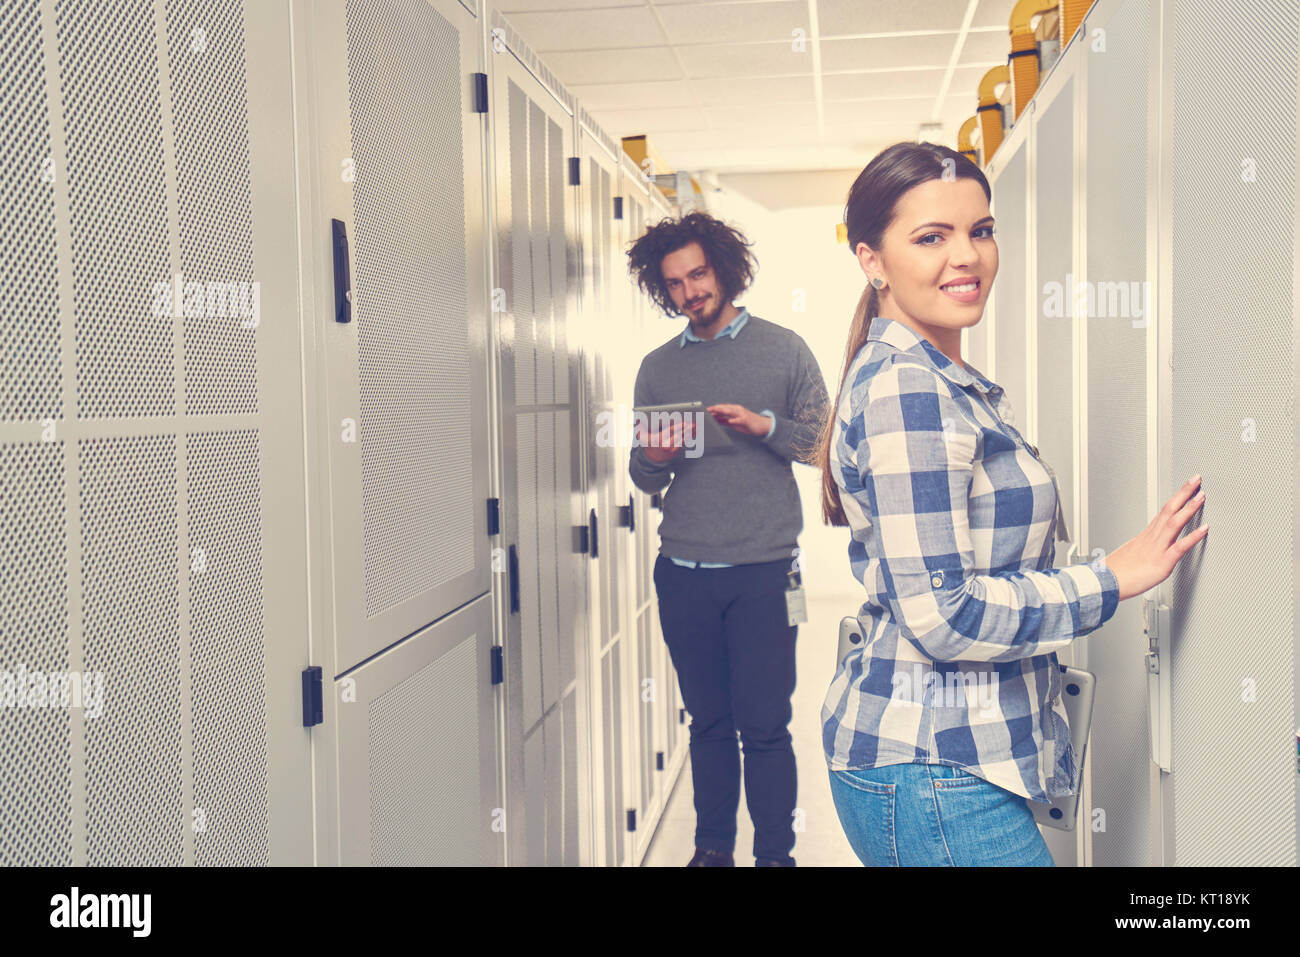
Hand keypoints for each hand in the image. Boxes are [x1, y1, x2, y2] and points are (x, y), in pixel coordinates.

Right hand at [636, 416, 695, 463]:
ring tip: (696, 426)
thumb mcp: (641, 435)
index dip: (678, 427)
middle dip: (686, 429)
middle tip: (694, 423)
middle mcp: (665, 446)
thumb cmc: (647, 443)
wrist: (651, 458)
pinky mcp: (675, 452)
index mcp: (657, 440)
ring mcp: (670, 450)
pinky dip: (688, 437)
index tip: (684, 422)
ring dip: (690, 433)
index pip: (669, 431)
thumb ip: (641, 427)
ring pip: (682, 439)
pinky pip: (683, 443)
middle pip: (678, 435)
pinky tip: (693, 432)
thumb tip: (640, 418)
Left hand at [707, 404, 772, 437]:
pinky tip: (729, 421)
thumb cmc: (747, 424)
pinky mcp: (746, 420)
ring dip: (721, 411)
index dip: (712, 408)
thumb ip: (725, 421)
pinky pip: (739, 419)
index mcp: (734, 410)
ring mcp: (742, 414)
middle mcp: (737, 410)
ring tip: (713, 412)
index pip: (721, 408)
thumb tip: (714, 420)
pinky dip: (733, 419)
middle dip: (714, 409)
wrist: (762, 426)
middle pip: (723, 408)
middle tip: (705, 411)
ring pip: (729, 411)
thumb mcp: (734, 423)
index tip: (704, 410)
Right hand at [1103, 475, 1207, 600]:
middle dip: (1183, 493)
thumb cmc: (1115, 574)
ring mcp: (1157, 549)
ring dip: (1189, 508)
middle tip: (1196, 479)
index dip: (1176, 498)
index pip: (1163, 511)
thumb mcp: (1130, 557)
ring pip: (1174, 523)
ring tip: (1201, 496)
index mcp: (1145, 537)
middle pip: (1169, 510)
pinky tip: (1205, 528)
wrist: (1105, 584)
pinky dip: (1193, 536)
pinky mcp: (1162, 563)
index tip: (1186, 487)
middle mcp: (1151, 539)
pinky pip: (1179, 547)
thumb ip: (1142, 551)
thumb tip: (1146, 551)